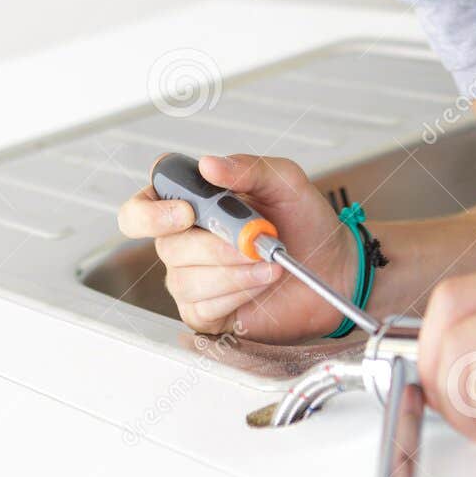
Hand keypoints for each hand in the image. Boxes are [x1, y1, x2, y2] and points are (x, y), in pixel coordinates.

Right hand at [117, 153, 356, 341]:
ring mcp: (192, 277)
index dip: (151, 213)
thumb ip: (249, 168)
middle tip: (253, 243)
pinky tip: (260, 284)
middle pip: (167, 246)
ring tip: (268, 263)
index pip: (142, 207)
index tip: (187, 213)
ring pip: (185, 279)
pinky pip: (201, 308)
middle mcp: (185, 239)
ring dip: (234, 272)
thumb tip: (209, 164)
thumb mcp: (286, 183)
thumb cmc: (306, 223)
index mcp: (194, 203)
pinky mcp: (205, 311)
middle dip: (215, 247)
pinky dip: (236, 294)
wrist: (333, 269)